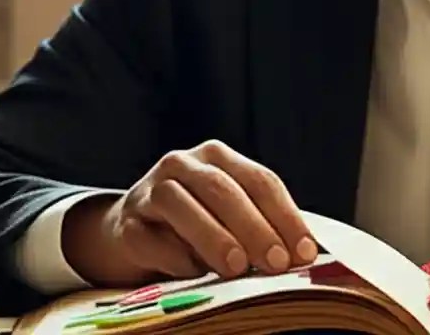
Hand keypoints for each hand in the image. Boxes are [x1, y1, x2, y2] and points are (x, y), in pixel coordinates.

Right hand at [62, 140, 317, 286]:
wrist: (132, 230)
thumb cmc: (197, 222)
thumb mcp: (231, 215)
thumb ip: (264, 227)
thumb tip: (304, 255)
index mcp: (218, 157)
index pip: (260, 181)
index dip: (285, 216)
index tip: (304, 252)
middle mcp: (183, 164)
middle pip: (223, 190)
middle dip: (254, 227)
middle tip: (275, 262)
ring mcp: (149, 191)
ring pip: (181, 205)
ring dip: (213, 236)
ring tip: (236, 267)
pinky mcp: (125, 223)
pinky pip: (148, 238)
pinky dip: (173, 256)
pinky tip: (194, 272)